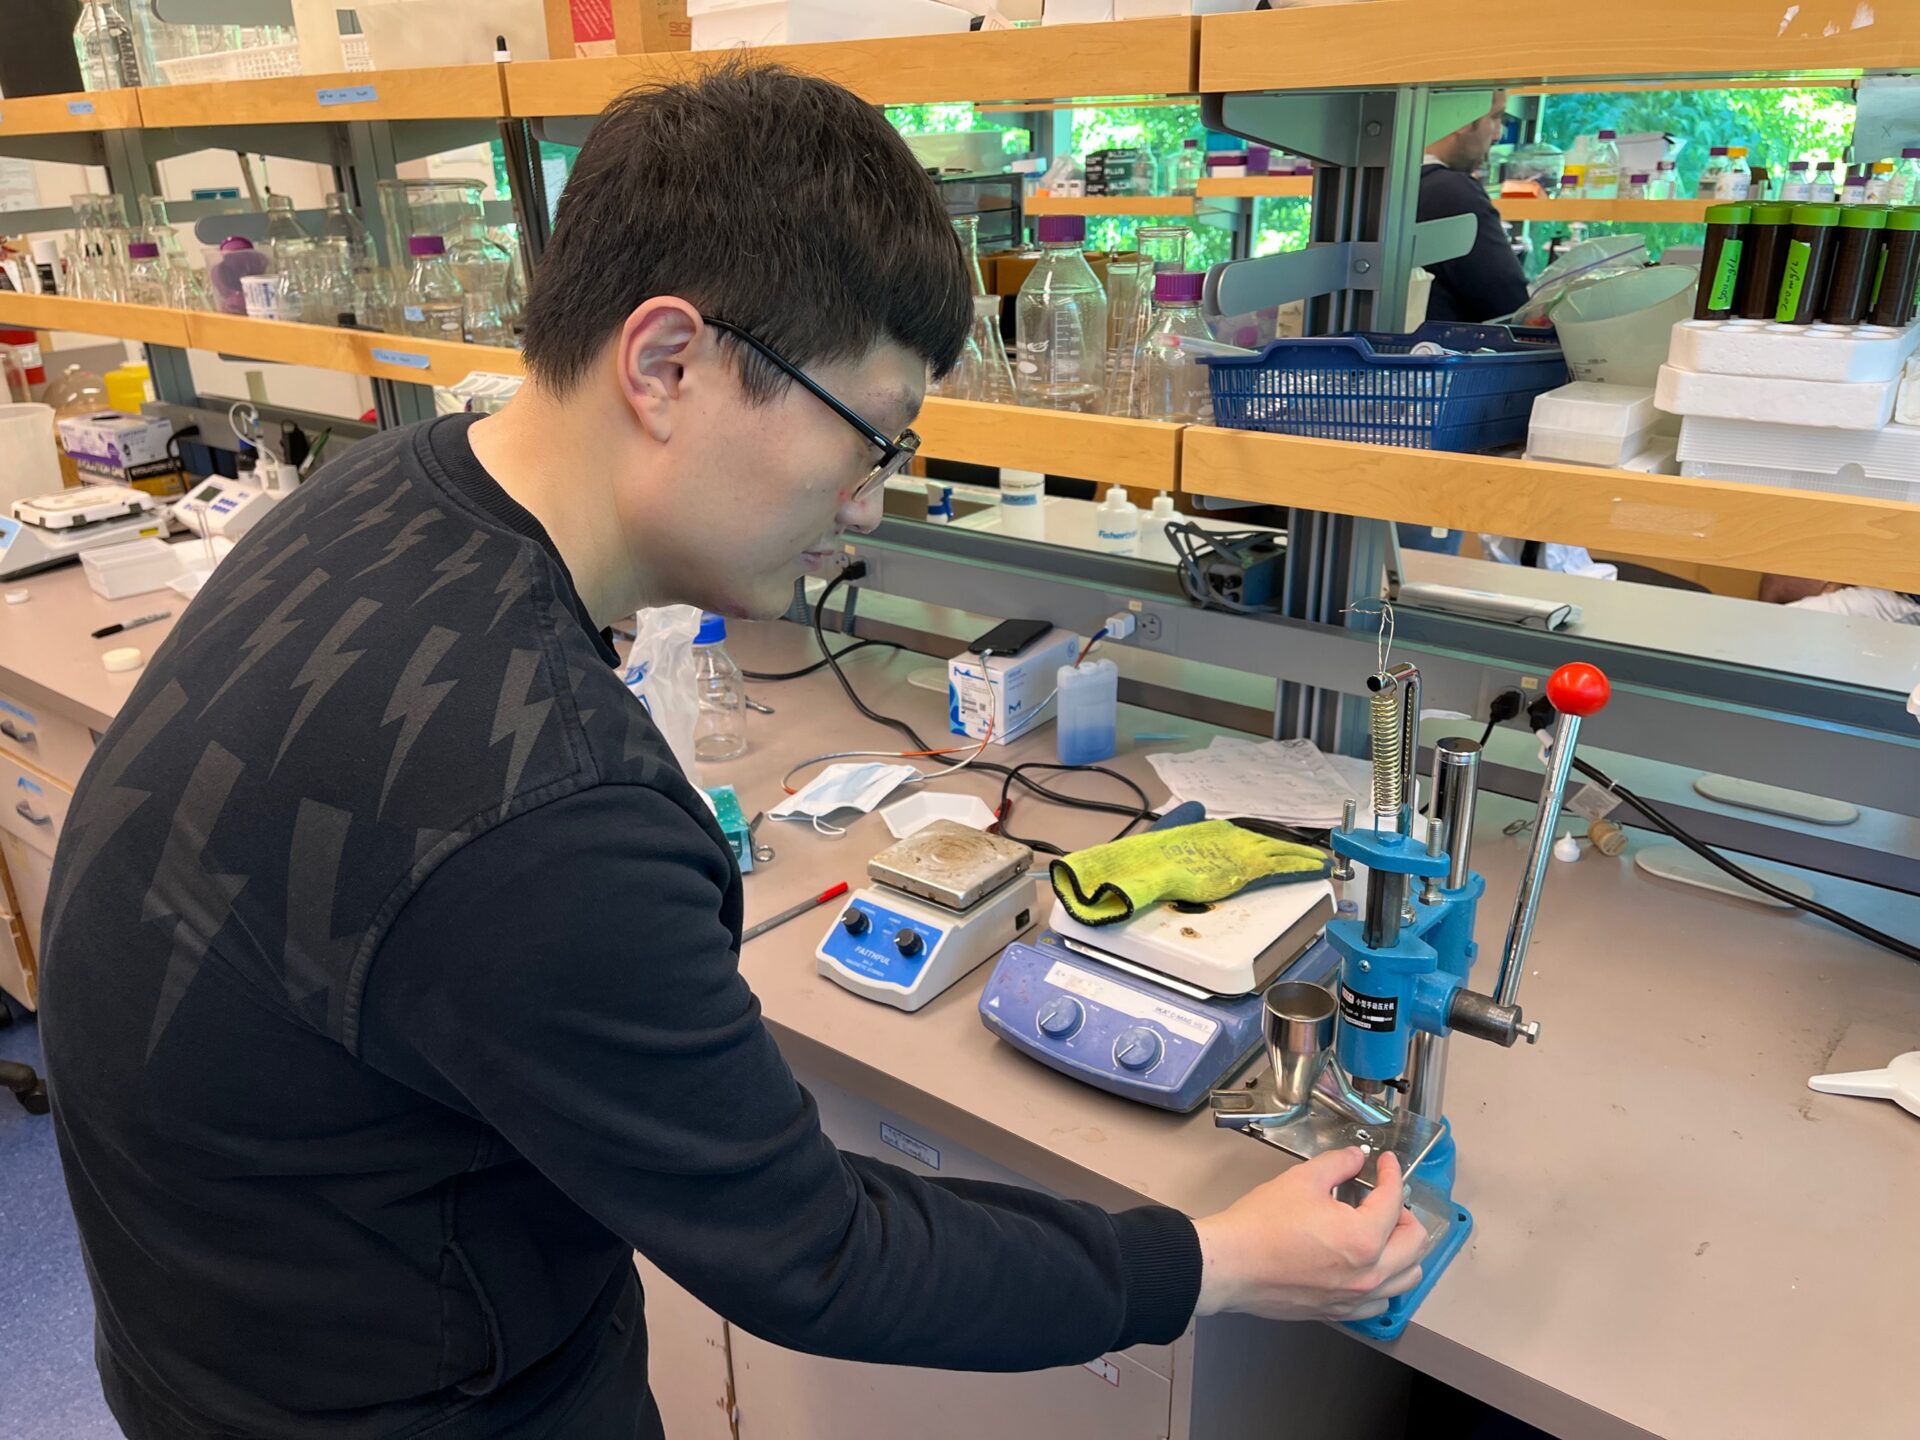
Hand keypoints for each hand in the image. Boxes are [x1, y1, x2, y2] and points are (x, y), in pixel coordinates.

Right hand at [1191, 1149, 1427, 1323]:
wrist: (1230, 1264)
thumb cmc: (1262, 1223)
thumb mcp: (1302, 1180)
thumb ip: (1338, 1164)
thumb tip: (1356, 1158)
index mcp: (1363, 1237)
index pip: (1394, 1200)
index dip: (1392, 1174)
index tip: (1386, 1164)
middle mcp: (1369, 1273)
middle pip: (1415, 1244)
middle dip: (1405, 1213)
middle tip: (1385, 1198)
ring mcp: (1355, 1298)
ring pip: (1406, 1279)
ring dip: (1402, 1252)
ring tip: (1381, 1233)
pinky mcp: (1339, 1312)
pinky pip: (1381, 1302)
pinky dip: (1384, 1282)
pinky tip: (1365, 1266)